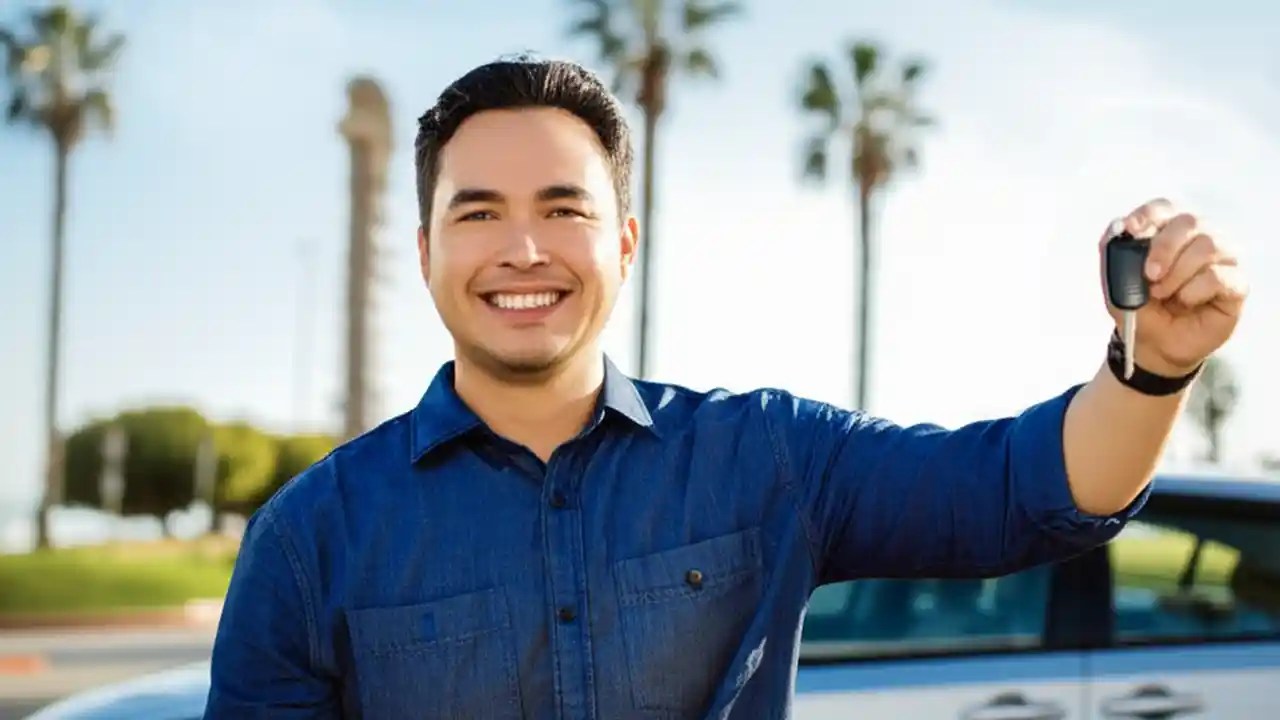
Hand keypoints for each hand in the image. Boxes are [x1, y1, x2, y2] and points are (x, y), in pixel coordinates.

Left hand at [1098, 198, 1248, 376]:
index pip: (1164, 208)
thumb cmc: (1138, 308)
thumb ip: (1113, 252)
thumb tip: (1118, 226)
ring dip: (1178, 272)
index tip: (1132, 230)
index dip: (1149, 215)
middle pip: (1189, 222)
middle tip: (1149, 276)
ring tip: (1163, 293)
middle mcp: (1199, 238)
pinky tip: (1186, 301)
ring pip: (1208, 245)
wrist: (1152, 344)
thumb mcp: (1115, 282)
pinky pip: (1220, 276)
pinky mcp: (1236, 284)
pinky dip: (1195, 290)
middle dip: (1164, 248)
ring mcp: (1222, 259)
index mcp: (1168, 232)